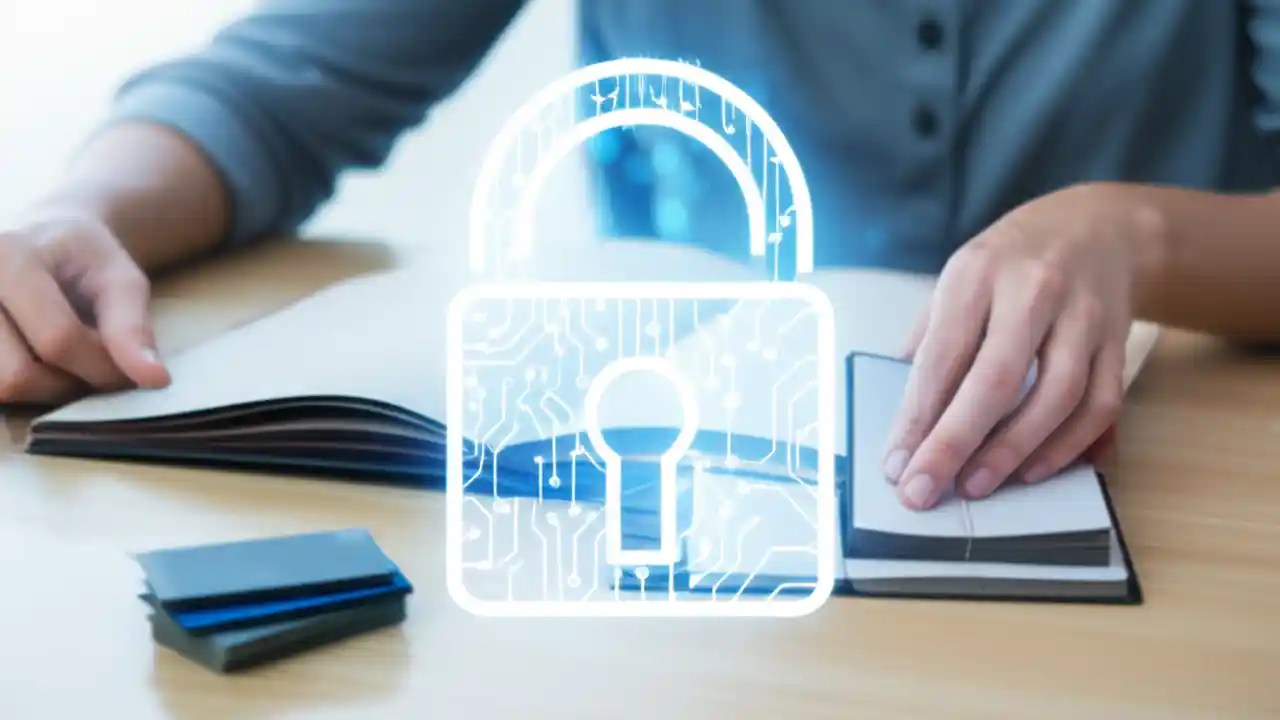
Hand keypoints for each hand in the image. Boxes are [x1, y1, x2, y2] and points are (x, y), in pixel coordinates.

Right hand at [0, 206, 169, 404]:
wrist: (40, 237)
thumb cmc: (83, 258)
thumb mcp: (120, 278)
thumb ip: (133, 326)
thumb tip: (154, 380)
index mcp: (9, 257)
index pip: (58, 339)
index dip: (101, 368)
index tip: (128, 370)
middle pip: (17, 375)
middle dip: (68, 384)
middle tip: (94, 365)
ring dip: (43, 391)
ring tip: (66, 363)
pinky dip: (22, 386)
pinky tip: (39, 363)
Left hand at [883, 183, 1163, 509]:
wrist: (1098, 224)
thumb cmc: (1010, 262)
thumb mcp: (959, 278)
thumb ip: (932, 340)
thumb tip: (904, 416)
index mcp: (976, 273)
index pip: (941, 356)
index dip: (917, 418)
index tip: (896, 466)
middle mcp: (1033, 290)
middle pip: (996, 379)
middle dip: (956, 444)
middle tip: (926, 490)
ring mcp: (1083, 314)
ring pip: (1056, 397)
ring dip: (1014, 451)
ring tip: (976, 486)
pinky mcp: (1118, 339)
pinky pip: (1100, 404)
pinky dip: (1068, 445)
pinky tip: (1034, 470)